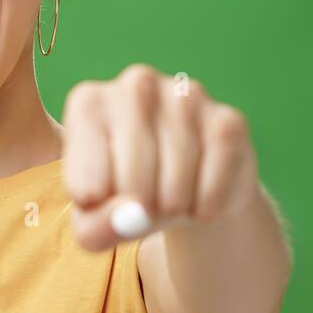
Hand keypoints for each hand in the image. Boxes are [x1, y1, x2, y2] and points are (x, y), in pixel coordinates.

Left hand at [62, 64, 260, 251]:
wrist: (183, 192)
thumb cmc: (123, 200)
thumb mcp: (94, 222)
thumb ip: (95, 229)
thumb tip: (134, 214)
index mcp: (89, 102)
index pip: (84, 175)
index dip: (97, 205)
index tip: (100, 203)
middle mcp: (136, 84)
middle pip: (132, 172)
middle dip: (138, 209)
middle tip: (142, 210)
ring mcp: (186, 96)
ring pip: (177, 173)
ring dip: (173, 207)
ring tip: (168, 203)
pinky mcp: (227, 120)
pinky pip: (215, 174)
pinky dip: (206, 204)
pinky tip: (198, 200)